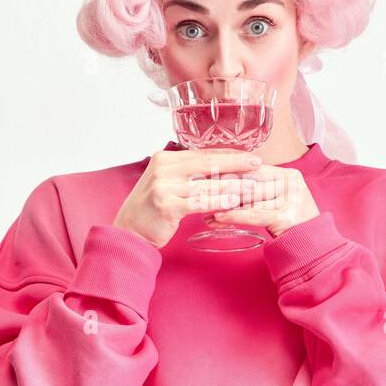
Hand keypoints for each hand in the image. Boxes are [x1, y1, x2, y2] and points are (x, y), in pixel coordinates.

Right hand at [112, 148, 263, 248]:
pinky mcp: (167, 206)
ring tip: (252, 186)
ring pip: (206, 184)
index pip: (202, 153)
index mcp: (164, 159)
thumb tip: (217, 167)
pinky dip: (217, 202)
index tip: (247, 155)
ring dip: (232, 185)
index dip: (227, 154)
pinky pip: (199, 202)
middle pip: (207, 163)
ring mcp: (164, 187)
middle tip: (257, 163)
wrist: (128, 232)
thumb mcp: (166, 183)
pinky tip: (233, 202)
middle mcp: (163, 169)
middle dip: (235, 163)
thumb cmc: (151, 209)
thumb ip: (186, 173)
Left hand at [206, 162, 319, 238]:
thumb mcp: (277, 200)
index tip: (206, 172)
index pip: (254, 169)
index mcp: (289, 175)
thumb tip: (226, 179)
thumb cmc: (290, 224)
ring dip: (222, 202)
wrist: (312, 247)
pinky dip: (232, 215)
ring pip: (249, 198)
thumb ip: (260, 189)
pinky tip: (216, 217)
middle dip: (221, 185)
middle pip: (250, 181)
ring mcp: (290, 200)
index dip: (229, 170)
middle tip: (198, 187)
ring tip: (201, 205)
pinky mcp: (286, 217)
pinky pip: (253, 214)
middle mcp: (291, 184)